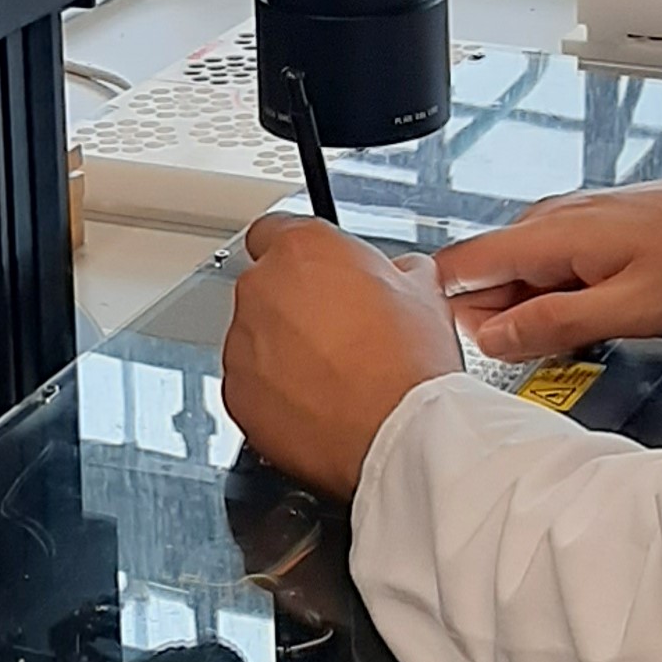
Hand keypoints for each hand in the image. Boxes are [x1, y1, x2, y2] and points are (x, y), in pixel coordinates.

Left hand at [223, 215, 466, 500]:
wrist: (396, 431)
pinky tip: (317, 402)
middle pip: (267, 287)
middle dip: (296, 306)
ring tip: (332, 373)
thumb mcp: (423, 290)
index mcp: (302, 250)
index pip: (276, 230)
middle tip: (340, 331)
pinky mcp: (238, 394)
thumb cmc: (408, 363)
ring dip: (283, 350)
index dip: (303, 256)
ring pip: (256, 338)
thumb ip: (396, 270)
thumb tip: (400, 275)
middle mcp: (262, 289)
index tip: (318, 273)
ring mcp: (243, 344)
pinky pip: (251, 385)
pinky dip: (275, 392)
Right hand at [434, 171, 661, 361]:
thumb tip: (493, 337)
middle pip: (487, 276)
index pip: (459, 265)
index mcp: (551, 232)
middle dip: (502, 319)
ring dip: (536, 311)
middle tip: (551, 348)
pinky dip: (562, 296)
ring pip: (520, 274)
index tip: (477, 347)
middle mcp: (552, 217)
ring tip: (586, 331)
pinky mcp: (593, 229)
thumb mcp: (629, 309)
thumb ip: (554, 323)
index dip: (454, 312)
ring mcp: (572, 220)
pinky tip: (600, 314)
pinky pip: (552, 267)